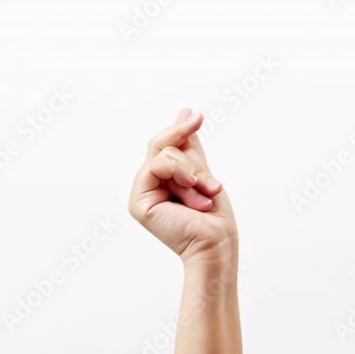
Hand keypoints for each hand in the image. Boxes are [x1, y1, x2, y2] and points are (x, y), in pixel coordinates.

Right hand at [129, 109, 237, 265]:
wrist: (216, 242)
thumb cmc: (214, 217)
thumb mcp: (202, 172)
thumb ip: (189, 146)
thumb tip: (184, 111)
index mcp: (162, 179)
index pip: (166, 144)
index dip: (180, 129)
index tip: (197, 116)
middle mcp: (148, 185)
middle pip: (161, 144)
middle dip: (191, 157)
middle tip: (210, 175)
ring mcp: (142, 193)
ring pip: (163, 153)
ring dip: (192, 173)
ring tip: (205, 195)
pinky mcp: (138, 202)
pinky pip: (156, 166)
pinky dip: (180, 175)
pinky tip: (194, 194)